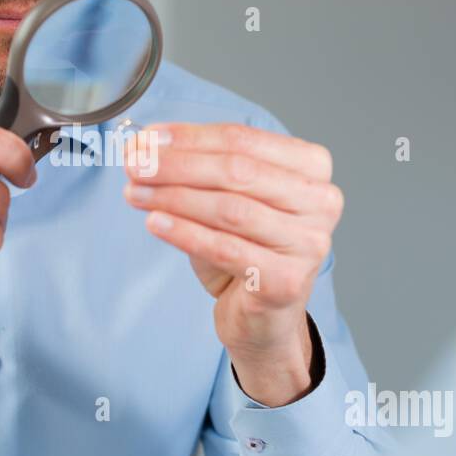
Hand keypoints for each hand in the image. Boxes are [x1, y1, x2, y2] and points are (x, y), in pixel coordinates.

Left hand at [123, 122, 342, 405]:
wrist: (262, 318)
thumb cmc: (246, 250)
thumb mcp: (225, 198)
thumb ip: (198, 168)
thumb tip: (145, 145)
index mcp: (311, 168)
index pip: (244, 140)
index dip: (190, 137)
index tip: (146, 139)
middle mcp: (320, 202)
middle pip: (238, 171)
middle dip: (178, 165)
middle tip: (135, 164)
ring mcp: (308, 243)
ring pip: (230, 209)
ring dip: (174, 197)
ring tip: (136, 193)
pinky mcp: (286, 281)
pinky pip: (225, 249)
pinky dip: (184, 233)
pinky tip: (154, 222)